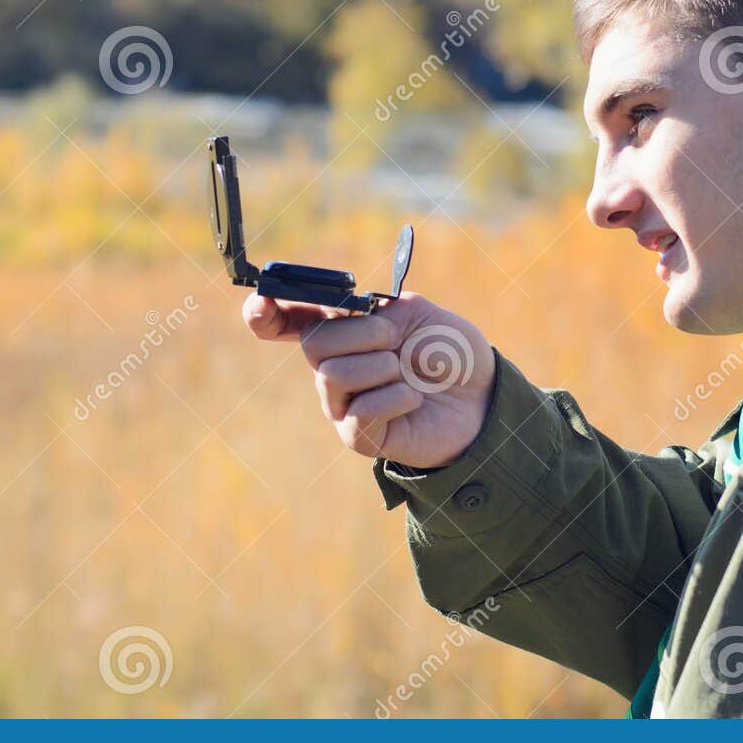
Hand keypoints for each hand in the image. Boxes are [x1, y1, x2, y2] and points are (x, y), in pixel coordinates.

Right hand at [242, 290, 494, 467]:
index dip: (267, 312)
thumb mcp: (415, 313)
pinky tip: (413, 398)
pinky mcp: (359, 437)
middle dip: (362, 335)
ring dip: (381, 366)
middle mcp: (335, 367)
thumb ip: (373, 309)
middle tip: (395, 341)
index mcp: (344, 331)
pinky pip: (359, 412)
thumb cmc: (450, 353)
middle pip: (314, 343)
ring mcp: (343, 403)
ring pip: (333, 375)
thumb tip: (337, 317)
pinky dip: (395, 397)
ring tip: (406, 372)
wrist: (483, 395)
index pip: (290, 320)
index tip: (259, 305)